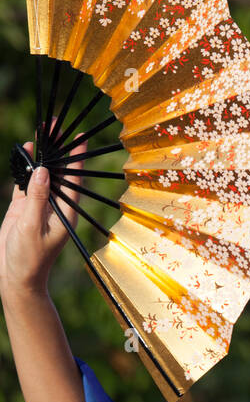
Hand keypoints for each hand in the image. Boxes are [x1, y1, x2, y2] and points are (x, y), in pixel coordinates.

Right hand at [0, 124, 82, 296]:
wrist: (16, 278)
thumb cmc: (29, 259)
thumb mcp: (32, 227)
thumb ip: (37, 198)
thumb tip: (44, 170)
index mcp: (65, 212)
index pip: (74, 179)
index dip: (77, 157)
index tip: (81, 136)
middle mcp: (55, 206)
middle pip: (58, 171)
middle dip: (57, 148)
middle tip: (55, 124)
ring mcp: (40, 206)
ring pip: (42, 174)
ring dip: (41, 155)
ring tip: (41, 132)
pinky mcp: (25, 208)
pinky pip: (26, 182)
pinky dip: (25, 167)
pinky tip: (25, 152)